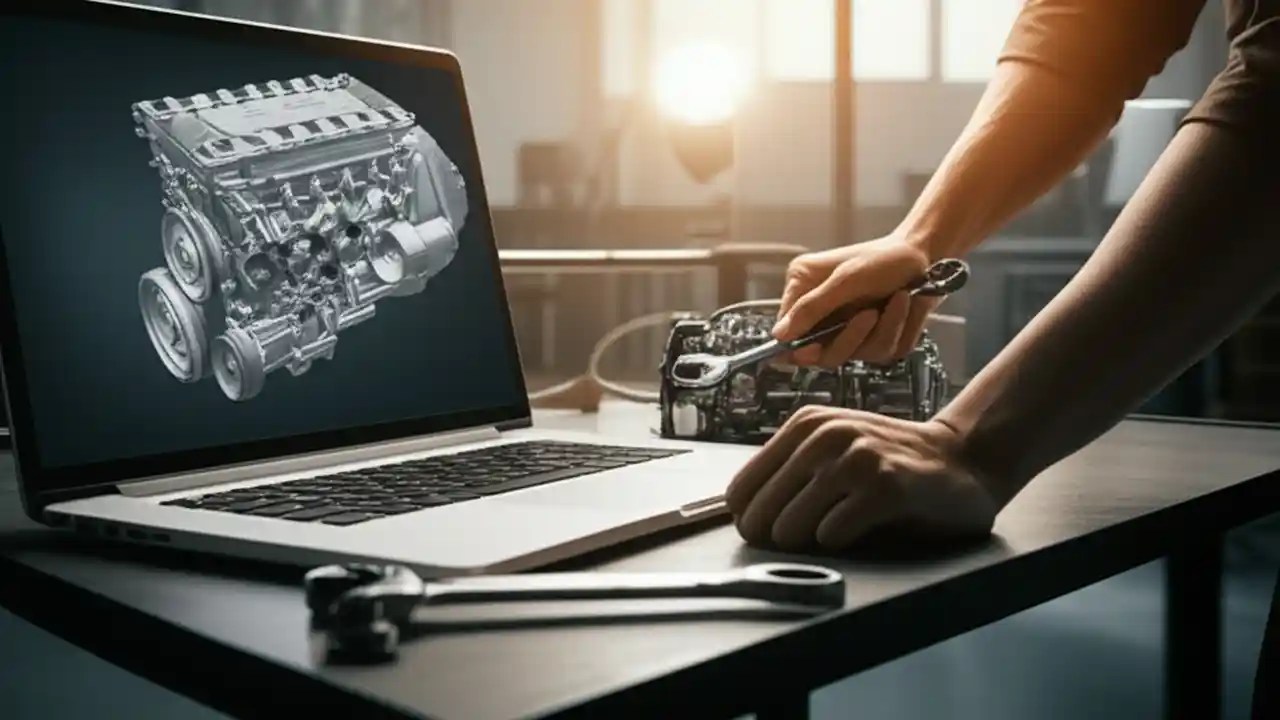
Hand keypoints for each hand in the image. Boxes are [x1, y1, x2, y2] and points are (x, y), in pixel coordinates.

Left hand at [724, 405, 1000, 551]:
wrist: (961, 461)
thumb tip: (741, 519)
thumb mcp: (832, 453)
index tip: (765, 532)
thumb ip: (790, 475)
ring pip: (790, 526)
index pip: (741, 489)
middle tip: (805, 538)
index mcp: (805, 425)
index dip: (749, 520)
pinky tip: (861, 527)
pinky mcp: (884, 487)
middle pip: (760, 513)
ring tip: (836, 528)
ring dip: (808, 542)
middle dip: (774, 538)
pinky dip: (841, 542)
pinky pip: (832, 534)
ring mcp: (855, 458)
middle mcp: (825, 435)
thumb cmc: (891, 464)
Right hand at [773, 235, 940, 367]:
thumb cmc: (883, 258)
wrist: (925, 254)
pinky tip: (908, 305)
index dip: (799, 349)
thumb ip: (811, 308)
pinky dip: (901, 328)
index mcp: (804, 294)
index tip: (815, 348)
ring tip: (901, 298)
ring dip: (886, 328)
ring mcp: (852, 331)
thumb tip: (779, 336)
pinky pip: (885, 350)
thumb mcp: (845, 279)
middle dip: (853, 336)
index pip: (787, 337)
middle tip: (870, 314)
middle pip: (825, 354)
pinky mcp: (877, 340)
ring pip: (860, 354)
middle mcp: (824, 316)